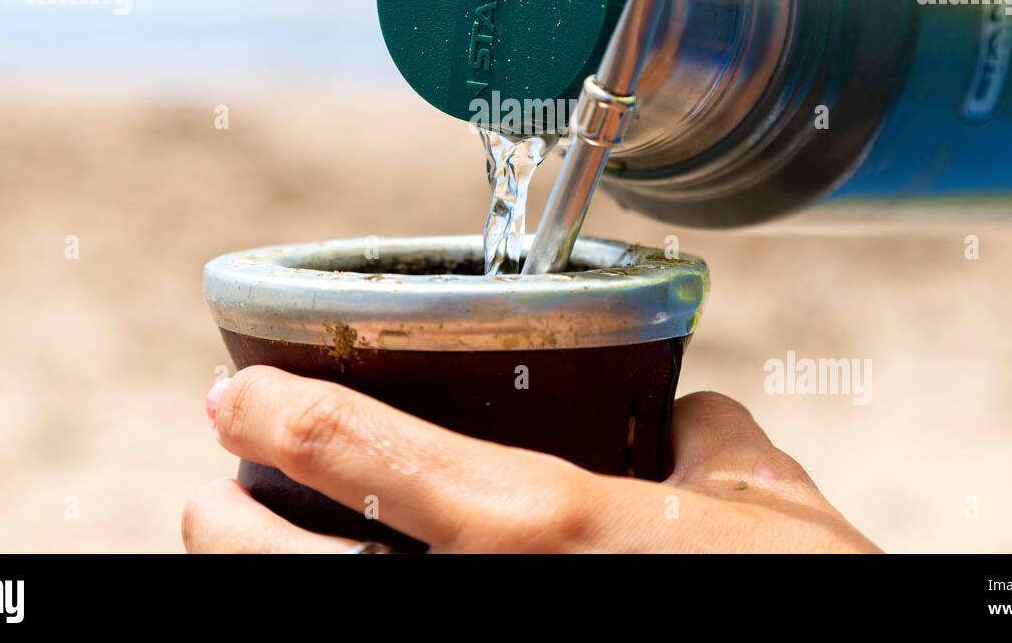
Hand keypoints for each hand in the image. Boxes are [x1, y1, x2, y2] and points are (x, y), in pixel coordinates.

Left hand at [182, 365, 878, 552]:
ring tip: (265, 537)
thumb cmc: (789, 602)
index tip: (234, 394)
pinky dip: (335, 602)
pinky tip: (361, 579)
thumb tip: (681, 419)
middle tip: (228, 476)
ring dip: (255, 568)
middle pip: (265, 557)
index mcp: (535, 530)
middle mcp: (470, 602)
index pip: (352, 448)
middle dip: (221, 509)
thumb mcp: (763, 502)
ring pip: (292, 615)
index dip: (271, 413)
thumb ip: (706, 436)